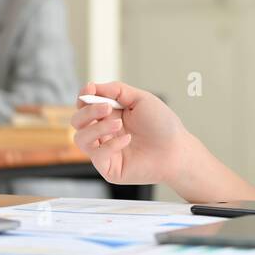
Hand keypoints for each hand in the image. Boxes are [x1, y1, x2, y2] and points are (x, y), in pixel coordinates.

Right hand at [71, 81, 186, 184]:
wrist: (177, 149)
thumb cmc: (162, 125)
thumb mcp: (140, 99)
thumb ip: (116, 90)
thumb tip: (92, 87)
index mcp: (110, 115)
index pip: (84, 105)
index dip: (83, 96)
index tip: (89, 89)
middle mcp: (104, 132)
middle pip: (77, 121)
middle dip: (88, 111)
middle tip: (106, 108)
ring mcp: (104, 150)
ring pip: (80, 138)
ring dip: (96, 128)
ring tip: (118, 124)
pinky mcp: (108, 168)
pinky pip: (97, 155)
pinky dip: (110, 145)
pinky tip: (127, 140)